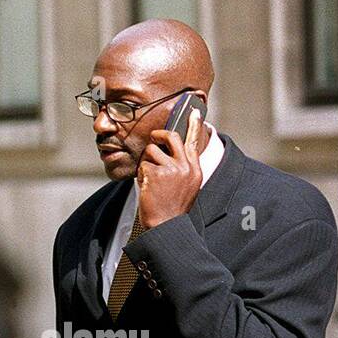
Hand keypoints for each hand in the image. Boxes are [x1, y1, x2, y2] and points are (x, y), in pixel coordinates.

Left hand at [136, 108, 202, 229]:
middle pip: (171, 137)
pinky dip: (141, 175)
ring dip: (146, 163)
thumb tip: (169, 152)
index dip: (194, 125)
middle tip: (154, 137)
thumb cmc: (172, 208)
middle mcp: (186, 167)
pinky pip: (143, 165)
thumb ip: (182, 168)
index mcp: (195, 170)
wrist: (167, 225)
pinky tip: (147, 188)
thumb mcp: (186, 186)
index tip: (195, 111)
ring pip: (152, 151)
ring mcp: (172, 169)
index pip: (194, 142)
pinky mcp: (156, 173)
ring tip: (150, 180)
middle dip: (159, 135)